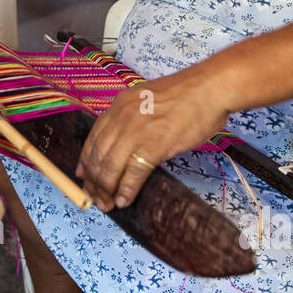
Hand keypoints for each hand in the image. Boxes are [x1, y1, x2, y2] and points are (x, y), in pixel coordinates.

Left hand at [76, 68, 230, 210]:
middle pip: (98, 155)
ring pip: (110, 167)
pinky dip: (126, 189)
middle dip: (94, 181)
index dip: (85, 160)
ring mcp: (137, 132)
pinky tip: (124, 200)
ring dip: (106, 189)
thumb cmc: (187, 94)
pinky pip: (133, 173)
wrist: (209, 88)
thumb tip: (126, 140)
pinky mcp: (154, 145)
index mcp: (120, 104)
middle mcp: (122, 117)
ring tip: (107, 204)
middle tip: (94, 197)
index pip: (94, 138)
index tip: (83, 175)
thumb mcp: (147, 99)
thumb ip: (133, 117)